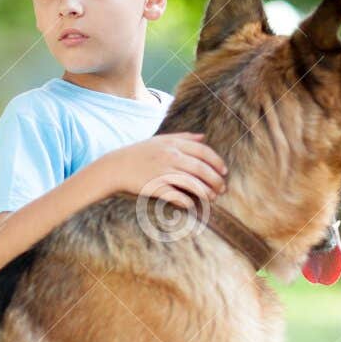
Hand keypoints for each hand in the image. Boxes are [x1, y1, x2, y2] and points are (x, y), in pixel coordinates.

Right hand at [112, 132, 227, 209]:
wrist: (116, 166)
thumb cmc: (140, 153)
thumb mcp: (161, 140)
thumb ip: (183, 137)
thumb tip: (204, 137)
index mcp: (174, 144)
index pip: (203, 152)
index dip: (217, 162)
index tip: (224, 172)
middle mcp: (170, 156)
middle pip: (201, 169)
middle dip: (215, 180)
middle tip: (222, 189)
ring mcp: (162, 172)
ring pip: (191, 183)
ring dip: (205, 192)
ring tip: (211, 198)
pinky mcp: (154, 186)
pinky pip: (175, 195)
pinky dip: (186, 201)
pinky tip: (191, 205)